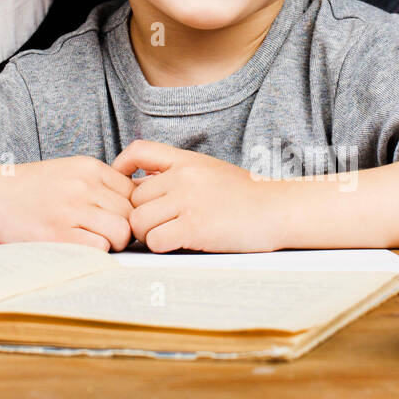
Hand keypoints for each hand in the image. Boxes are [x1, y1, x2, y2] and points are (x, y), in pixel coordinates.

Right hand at [0, 157, 134, 250]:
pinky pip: (100, 247)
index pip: (135, 191)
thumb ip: (102, 184)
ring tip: (97, 241)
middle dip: (127, 229)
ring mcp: (71, 209)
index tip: (120, 219)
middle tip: (110, 235)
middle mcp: (83, 185)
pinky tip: (81, 247)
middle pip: (132, 213)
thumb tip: (139, 204)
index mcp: (89, 168)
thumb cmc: (34, 189)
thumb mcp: (71, 172)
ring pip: (122, 231)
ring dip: (115, 243)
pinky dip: (97, 252)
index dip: (133, 210)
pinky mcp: (59, 234)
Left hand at [112, 140, 284, 252]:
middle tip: (157, 226)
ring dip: (148, 235)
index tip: (120, 183)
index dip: (120, 166)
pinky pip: (155, 241)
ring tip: (169, 237)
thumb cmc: (246, 195)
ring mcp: (187, 202)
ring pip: (138, 222)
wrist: (279, 209)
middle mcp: (182, 177)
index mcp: (185, 161)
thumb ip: (176, 174)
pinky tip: (178, 245)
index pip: (138, 151)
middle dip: (140, 216)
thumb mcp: (209, 171)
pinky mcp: (194, 228)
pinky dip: (161, 247)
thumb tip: (141, 185)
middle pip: (133, 199)